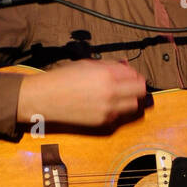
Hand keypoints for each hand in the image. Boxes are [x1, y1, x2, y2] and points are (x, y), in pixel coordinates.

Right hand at [15, 59, 147, 128]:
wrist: (45, 98)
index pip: (135, 75)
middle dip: (137, 87)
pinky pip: (121, 116)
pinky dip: (119, 110)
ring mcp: (108, 109)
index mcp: (107, 74)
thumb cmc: (63, 78)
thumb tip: (125, 66)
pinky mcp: (103, 122)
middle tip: (130, 86)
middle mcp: (111, 92)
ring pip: (134, 105)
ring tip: (121, 96)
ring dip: (131, 100)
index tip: (130, 75)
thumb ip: (109, 65)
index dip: (134, 74)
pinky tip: (109, 104)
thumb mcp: (87, 64)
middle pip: (141, 91)